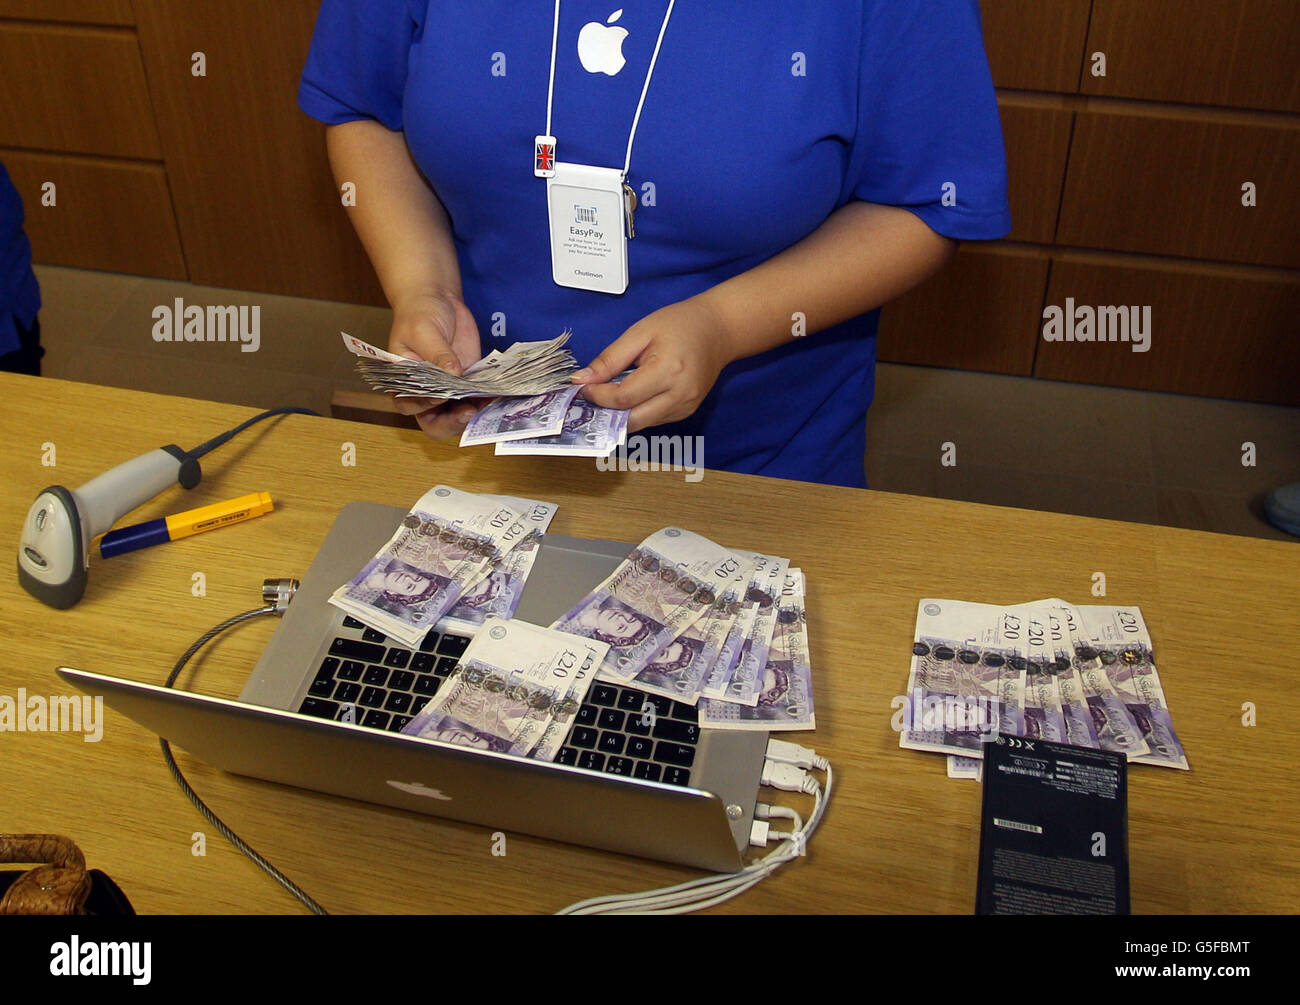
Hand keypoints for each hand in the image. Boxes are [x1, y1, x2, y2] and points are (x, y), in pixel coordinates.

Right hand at [388, 292, 482, 438]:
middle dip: (452, 422)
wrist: (438, 299)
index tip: (442, 396)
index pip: (410, 406)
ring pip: (458, 415)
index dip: (425, 407)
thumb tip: (453, 374)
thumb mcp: (424, 330)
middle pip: (435, 422)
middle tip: (469, 411)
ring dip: (473, 414)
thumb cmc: (419, 313)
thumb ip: (437, 354)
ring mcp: (448, 389)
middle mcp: (425, 392)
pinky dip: (486, 400)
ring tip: (487, 404)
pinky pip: (476, 398)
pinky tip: (496, 395)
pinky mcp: (467, 381)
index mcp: (404, 382)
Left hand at [570, 298, 735, 432]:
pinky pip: (654, 420)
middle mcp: (679, 396)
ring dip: (620, 415)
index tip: (583, 387)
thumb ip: (610, 358)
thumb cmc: (680, 324)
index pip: (623, 398)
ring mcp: (685, 407)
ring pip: (642, 424)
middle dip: (605, 412)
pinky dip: (637, 413)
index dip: (598, 396)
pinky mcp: (687, 411)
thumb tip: (582, 379)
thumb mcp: (640, 332)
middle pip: (632, 420)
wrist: (719, 330)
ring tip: (607, 395)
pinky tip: (630, 397)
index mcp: (668, 372)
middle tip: (590, 397)